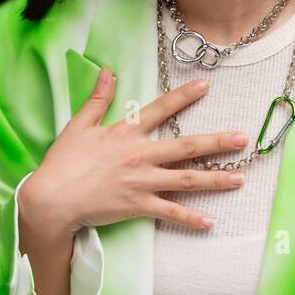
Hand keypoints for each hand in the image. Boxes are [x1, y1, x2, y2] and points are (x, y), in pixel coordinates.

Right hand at [19, 69, 246, 244]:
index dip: (183, 97)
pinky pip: (170, 212)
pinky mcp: (139, 205)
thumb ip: (97, 98)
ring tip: (239, 179)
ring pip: (186, 180)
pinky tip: (210, 223)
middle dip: (217, 142)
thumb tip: (106, 71)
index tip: (206, 86)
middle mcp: (140, 155)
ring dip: (215, 179)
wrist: (52, 200)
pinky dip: (190, 219)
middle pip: (186, 146)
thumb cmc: (63, 162)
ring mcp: (142, 182)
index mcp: (126, 133)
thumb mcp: (78, 126)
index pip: (160, 110)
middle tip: (243, 139)